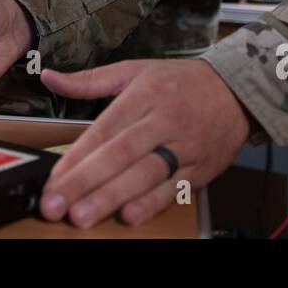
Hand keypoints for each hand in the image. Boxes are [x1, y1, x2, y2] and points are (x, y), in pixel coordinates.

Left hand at [38, 59, 253, 227]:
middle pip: (120, 155)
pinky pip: (175, 189)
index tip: (52, 179)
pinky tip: (129, 216)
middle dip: (84, 183)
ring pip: (145, 175)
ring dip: (112, 197)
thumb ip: (90, 80)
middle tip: (55, 205)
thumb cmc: (180, 81)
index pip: (104, 129)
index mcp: (144, 95)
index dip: (77, 156)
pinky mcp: (201, 169)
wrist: (237, 90)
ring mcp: (184, 147)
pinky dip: (152, 203)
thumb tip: (49, 78)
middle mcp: (163, 121)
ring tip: (82, 216)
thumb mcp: (134, 70)